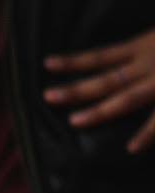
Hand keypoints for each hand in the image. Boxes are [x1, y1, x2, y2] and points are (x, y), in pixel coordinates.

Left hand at [42, 28, 154, 152]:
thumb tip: (123, 56)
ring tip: (74, 122)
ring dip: (101, 110)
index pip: (102, 54)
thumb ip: (141, 46)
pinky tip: (131, 147)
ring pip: (129, 97)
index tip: (47, 63)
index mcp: (146, 45)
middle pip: (107, 78)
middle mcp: (151, 62)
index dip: (74, 60)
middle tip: (47, 98)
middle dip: (77, 89)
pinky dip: (148, 132)